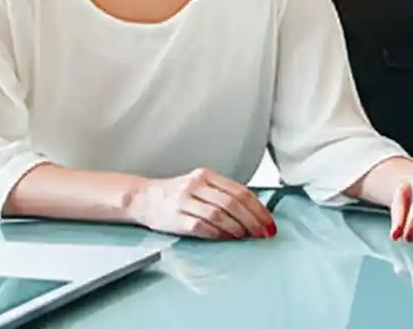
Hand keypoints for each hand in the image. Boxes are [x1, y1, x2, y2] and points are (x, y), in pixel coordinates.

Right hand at [127, 168, 275, 239]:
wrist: (143, 198)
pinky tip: (227, 238)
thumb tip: (254, 211)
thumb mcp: (201, 185)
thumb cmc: (177, 194)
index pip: (240, 191)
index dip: (258, 208)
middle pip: (232, 203)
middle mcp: (196, 185)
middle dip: (253, 220)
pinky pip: (202, 227)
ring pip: (219, 214)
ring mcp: (184, 201)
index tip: (269, 221)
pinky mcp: (175, 218)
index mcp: (206, 175)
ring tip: (247, 236)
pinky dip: (218, 233)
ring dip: (237, 228)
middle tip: (264, 232)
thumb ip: (223, 193)